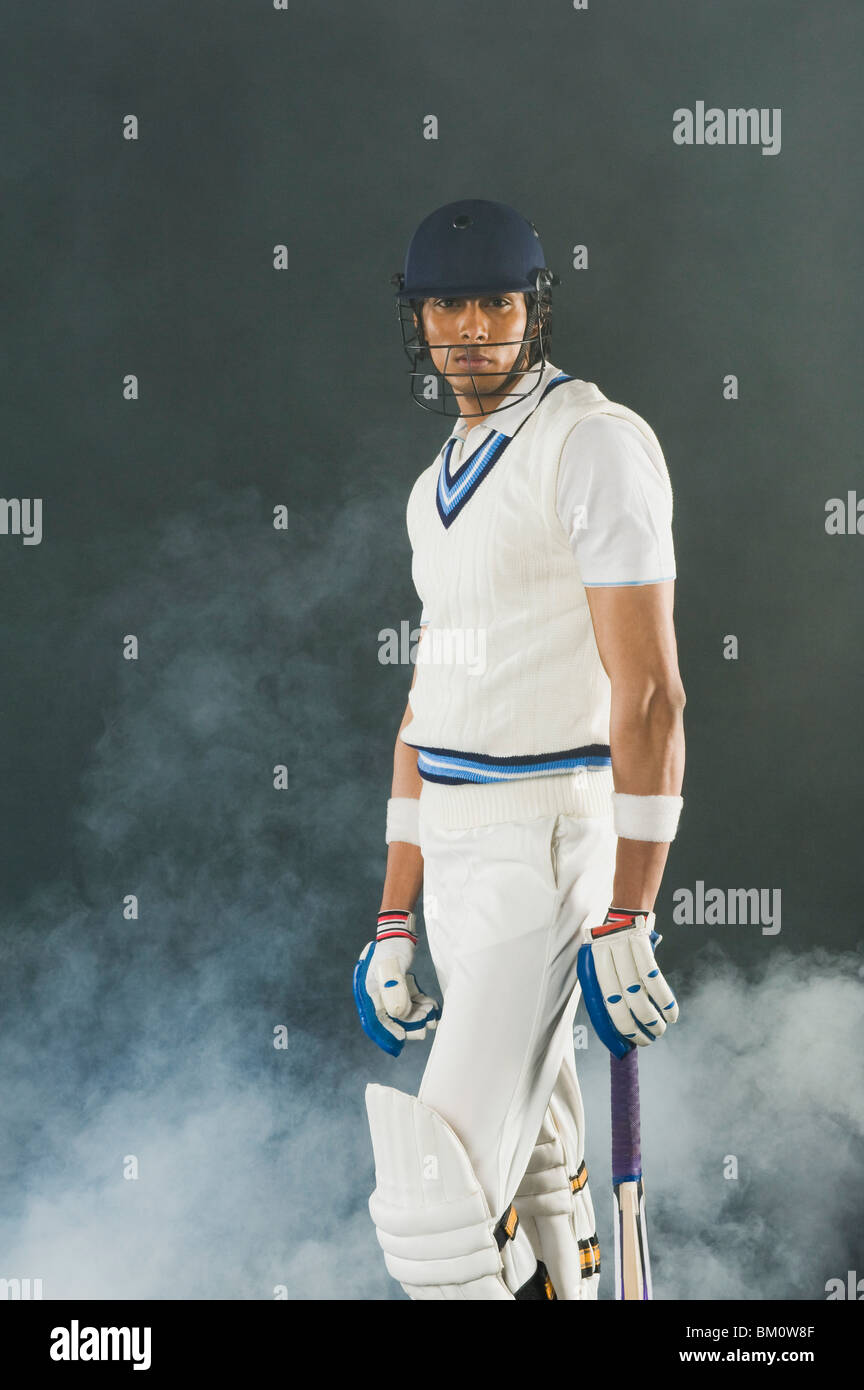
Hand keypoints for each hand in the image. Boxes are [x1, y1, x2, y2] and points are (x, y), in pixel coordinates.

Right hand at [353, 910, 439, 1056]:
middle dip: (408, 1024)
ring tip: (431, 1014)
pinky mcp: (399, 985)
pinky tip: (431, 1005)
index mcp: (369, 990)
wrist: (400, 931)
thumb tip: (399, 1015)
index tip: (402, 1041)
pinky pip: (409, 1001)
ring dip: (417, 1015)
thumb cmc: (394, 948)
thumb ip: (394, 990)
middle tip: (425, 1028)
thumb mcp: (394, 967)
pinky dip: (420, 1004)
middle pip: (391, 1017)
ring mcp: (388, 989)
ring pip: (403, 1010)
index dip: (388, 1032)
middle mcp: (377, 993)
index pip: (375, 1019)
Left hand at [576, 909, 678, 1057]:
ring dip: (652, 1018)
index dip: (611, 1031)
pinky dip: (665, 1000)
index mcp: (590, 966)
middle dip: (633, 1028)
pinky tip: (671, 1014)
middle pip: (617, 1002)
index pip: (598, 1006)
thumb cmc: (618, 945)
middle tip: (647, 1040)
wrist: (629, 908)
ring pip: (637, 993)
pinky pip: (654, 978)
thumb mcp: (605, 965)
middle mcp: (602, 957)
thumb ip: (609, 992)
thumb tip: (621, 1030)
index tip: (623, 1048)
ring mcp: (620, 948)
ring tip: (661, 1030)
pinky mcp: (641, 942)